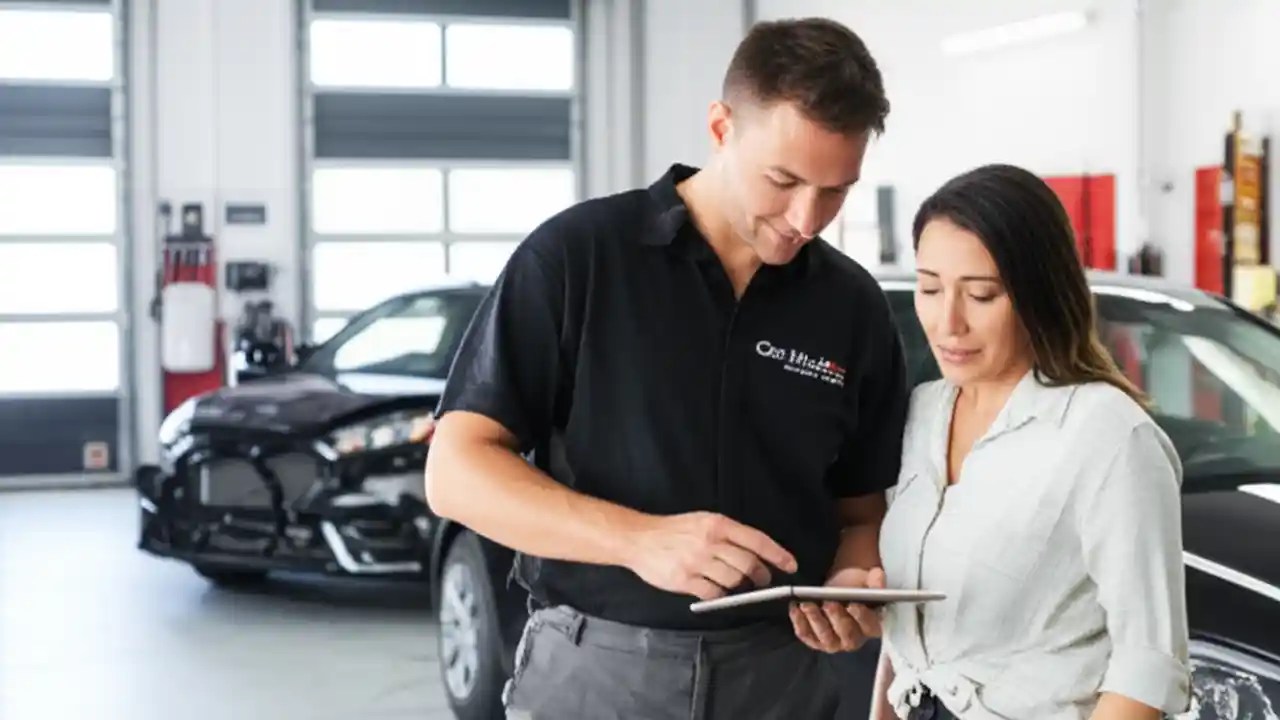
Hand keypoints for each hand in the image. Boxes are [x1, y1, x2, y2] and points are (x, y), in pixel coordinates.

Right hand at [624, 511, 797, 599]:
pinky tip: (715, 588)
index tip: (790, 564)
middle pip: (748, 564)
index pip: (757, 540)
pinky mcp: (685, 580)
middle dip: (761, 575)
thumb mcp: (702, 521)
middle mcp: (709, 542)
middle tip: (762, 579)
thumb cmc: (673, 530)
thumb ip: (728, 535)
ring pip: (734, 581)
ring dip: (739, 585)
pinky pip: (714, 593)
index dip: (777, 554)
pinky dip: (720, 594)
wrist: (639, 538)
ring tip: (733, 581)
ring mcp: (697, 563)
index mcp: (717, 524)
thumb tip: (756, 553)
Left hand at [790, 566, 885, 652]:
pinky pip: (807, 636)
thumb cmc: (857, 586)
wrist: (840, 589)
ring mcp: (834, 643)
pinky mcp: (816, 641)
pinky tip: (794, 608)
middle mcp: (854, 639)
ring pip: (826, 638)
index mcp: (872, 626)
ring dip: (816, 621)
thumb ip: (875, 580)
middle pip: (847, 635)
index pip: (870, 626)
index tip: (853, 604)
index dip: (862, 617)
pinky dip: (799, 623)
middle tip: (828, 603)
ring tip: (807, 604)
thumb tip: (879, 577)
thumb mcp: (867, 579)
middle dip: (837, 619)